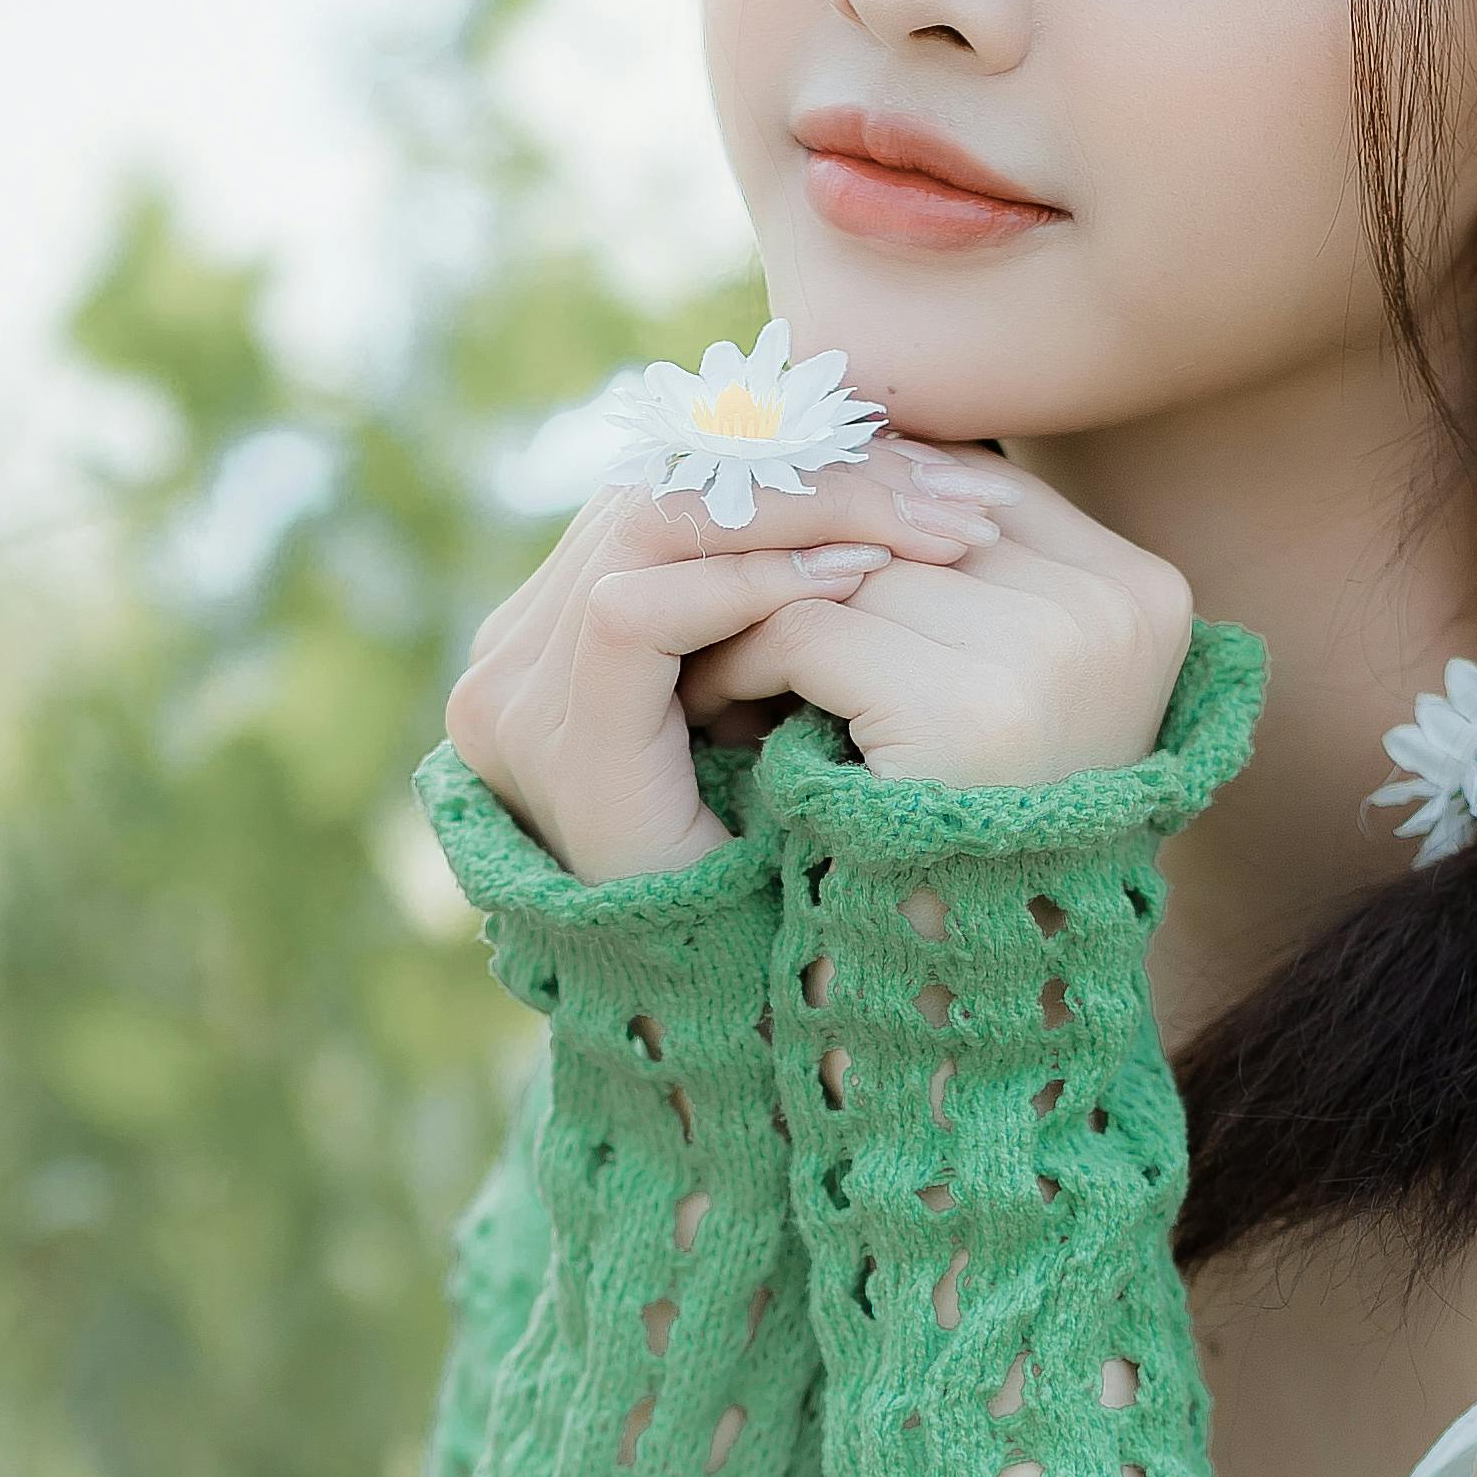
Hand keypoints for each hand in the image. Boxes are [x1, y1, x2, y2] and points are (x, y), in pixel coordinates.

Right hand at [444, 454, 1004, 884]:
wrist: (717, 1015)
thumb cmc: (781, 866)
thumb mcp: (793, 704)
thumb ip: (797, 604)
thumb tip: (908, 478)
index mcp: (563, 621)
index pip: (688, 483)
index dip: (816, 462)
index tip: (946, 476)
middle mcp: (519, 640)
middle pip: (672, 482)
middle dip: (829, 476)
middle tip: (959, 493)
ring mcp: (517, 685)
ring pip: (657, 521)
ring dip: (808, 513)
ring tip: (928, 530)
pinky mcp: (548, 732)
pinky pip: (639, 614)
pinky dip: (752, 586)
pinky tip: (856, 586)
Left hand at [679, 447, 1193, 796]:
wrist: (970, 995)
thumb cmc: (976, 836)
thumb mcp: (1006, 688)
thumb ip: (972, 578)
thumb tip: (866, 434)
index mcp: (1147, 596)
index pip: (981, 489)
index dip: (872, 508)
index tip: (786, 536)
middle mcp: (1114, 613)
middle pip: (913, 520)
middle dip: (812, 551)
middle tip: (711, 572)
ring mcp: (1049, 656)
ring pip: (851, 567)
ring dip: (762, 601)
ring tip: (700, 638)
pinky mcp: (965, 710)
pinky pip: (811, 630)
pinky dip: (748, 662)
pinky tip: (717, 702)